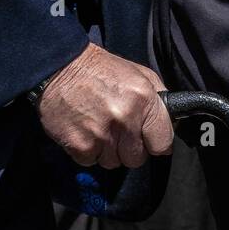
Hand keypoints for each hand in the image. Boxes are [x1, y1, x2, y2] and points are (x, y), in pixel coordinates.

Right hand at [37, 43, 172, 168]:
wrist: (58, 67)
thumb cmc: (101, 70)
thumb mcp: (139, 74)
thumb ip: (157, 99)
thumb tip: (170, 124)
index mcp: (144, 100)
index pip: (163, 143)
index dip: (156, 143)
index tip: (149, 140)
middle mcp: (125, 119)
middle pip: (137, 159)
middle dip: (129, 149)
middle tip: (118, 132)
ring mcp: (102, 134)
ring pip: (113, 162)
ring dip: (107, 151)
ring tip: (98, 128)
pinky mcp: (79, 145)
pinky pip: (90, 161)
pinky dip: (87, 151)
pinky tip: (84, 131)